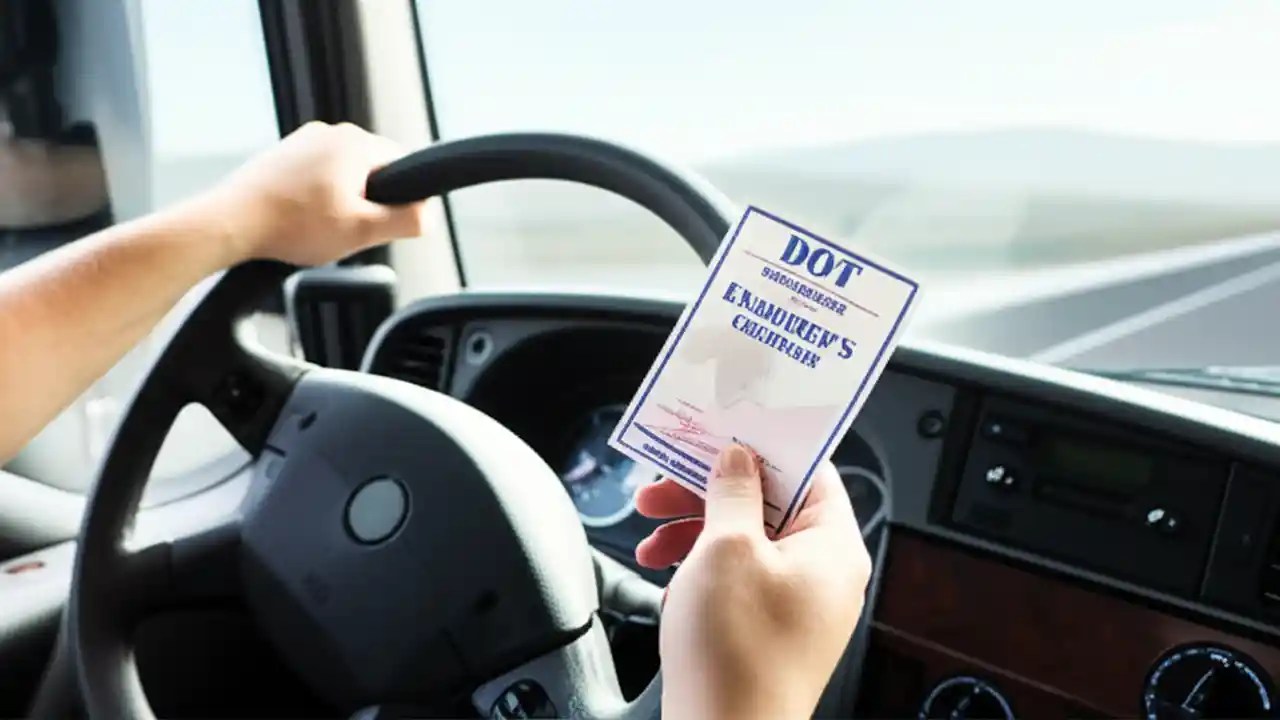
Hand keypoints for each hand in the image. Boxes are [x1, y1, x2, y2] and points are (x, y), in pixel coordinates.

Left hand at [196, 121, 426, 265]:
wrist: (231, 223)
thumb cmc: (292, 225)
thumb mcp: (363, 232)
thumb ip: (406, 220)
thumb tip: (428, 214)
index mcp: (355, 142)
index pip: (403, 166)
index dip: (399, 200)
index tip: (380, 223)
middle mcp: (330, 132)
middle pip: (372, 171)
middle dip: (367, 202)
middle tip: (347, 230)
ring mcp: (303, 141)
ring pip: (344, 175)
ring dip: (340, 202)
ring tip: (318, 226)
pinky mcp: (283, 155)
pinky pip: (317, 176)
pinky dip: (315, 199)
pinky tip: (300, 220)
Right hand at [635, 445, 869, 719]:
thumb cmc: (736, 654)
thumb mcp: (726, 548)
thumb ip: (733, 491)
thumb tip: (738, 458)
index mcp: (833, 545)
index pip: (809, 470)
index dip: (761, 446)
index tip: (721, 434)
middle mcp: (825, 573)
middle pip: (770, 504)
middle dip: (709, 492)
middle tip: (662, 485)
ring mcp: (800, 604)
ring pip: (747, 541)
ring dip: (696, 529)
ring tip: (651, 534)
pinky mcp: (772, 630)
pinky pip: (740, 578)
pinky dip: (703, 567)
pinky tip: (667, 573)